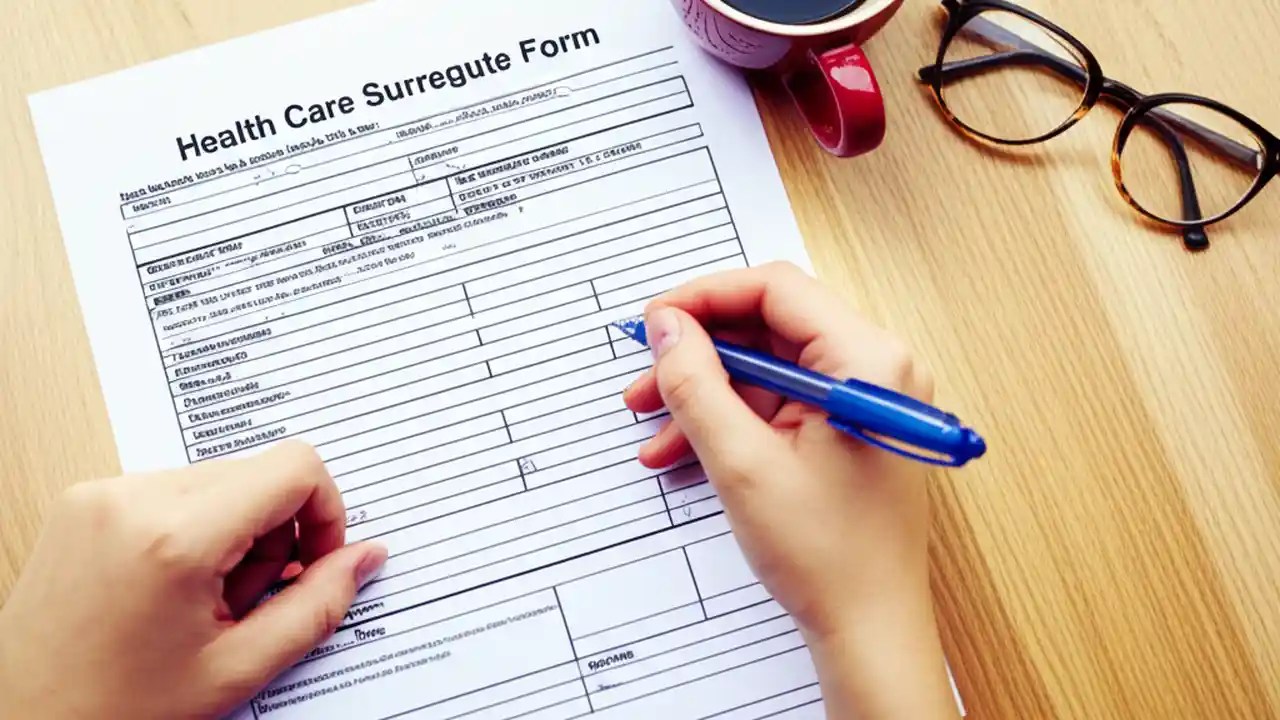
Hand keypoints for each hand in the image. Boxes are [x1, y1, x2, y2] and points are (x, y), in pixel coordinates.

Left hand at [0, 441, 386, 719]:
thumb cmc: (110, 711)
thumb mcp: (236, 669)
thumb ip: (317, 606)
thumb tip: (363, 557)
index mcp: (174, 535)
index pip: (294, 468)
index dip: (326, 512)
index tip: (315, 561)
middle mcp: (132, 498)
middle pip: (257, 473)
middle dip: (276, 533)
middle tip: (248, 599)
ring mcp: (100, 494)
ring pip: (218, 480)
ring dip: (234, 532)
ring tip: (204, 600)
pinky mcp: (84, 500)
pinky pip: (172, 489)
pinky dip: (194, 528)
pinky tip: (174, 587)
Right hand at [624, 263, 957, 718]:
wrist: (870, 630)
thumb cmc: (830, 557)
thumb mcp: (741, 462)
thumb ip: (695, 382)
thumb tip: (667, 326)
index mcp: (867, 361)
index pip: (775, 289)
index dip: (705, 298)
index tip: (656, 321)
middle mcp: (876, 368)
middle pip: (769, 326)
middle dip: (699, 354)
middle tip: (646, 377)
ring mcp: (864, 399)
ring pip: (768, 368)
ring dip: (707, 393)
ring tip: (653, 426)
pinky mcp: (849, 428)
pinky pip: (780, 403)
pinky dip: (733, 420)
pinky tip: (685, 449)